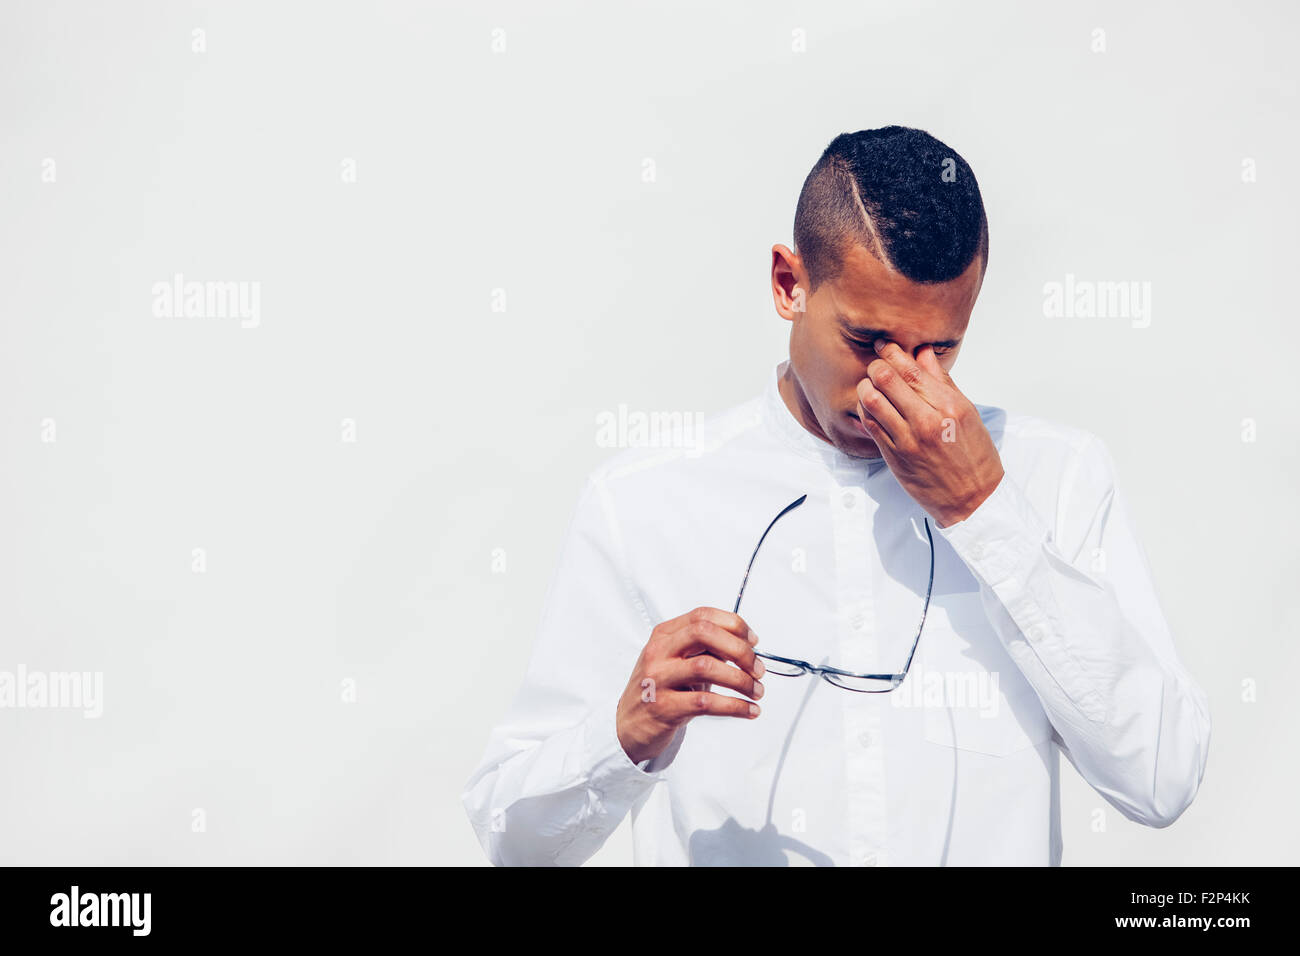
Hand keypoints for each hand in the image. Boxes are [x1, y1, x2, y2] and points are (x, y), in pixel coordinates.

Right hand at [616, 607, 765, 765]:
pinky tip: (748, 711)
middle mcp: (659, 652)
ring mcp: (659, 679)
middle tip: (758, 669)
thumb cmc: (659, 690)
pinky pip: (706, 703)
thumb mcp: (676, 661)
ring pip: (707, 667)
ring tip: (756, 692)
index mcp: (664, 635)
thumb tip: (745, 646)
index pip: (702, 616)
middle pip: (704, 633)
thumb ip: (704, 649)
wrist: (628, 725)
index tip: (753, 642)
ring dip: (741, 680)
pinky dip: (735, 706)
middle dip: (739, 650)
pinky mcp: (664, 707)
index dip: (734, 625)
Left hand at [855, 339, 1004, 527]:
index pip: (910, 369)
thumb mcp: (967, 413)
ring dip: (865, 387)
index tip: (884, 346)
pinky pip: (869, 425)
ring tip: (870, 385)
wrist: (973, 498)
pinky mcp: (894, 456)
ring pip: (871, 400)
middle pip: (885, 379)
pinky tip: (869, 407)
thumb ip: (941, 382)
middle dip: (875, 366)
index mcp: (949, 406)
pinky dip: (864, 410)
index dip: (891, 352)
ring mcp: (908, 440)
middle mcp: (927, 420)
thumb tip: (923, 354)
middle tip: (875, 366)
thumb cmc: (974, 455)